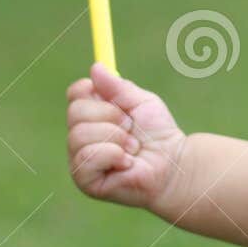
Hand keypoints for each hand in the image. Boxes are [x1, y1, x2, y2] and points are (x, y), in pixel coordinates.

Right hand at [65, 62, 185, 211]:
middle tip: (130, 126)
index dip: (90, 89)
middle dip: (110, 115)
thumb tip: (95, 67)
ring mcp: (79, 158)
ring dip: (115, 137)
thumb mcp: (141, 102)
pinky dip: (113, 155)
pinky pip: (87, 156)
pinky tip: (126, 163)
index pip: (74, 94)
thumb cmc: (158, 134)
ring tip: (133, 147)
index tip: (114, 96)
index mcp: (91, 115)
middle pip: (75, 110)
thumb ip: (118, 88)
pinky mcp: (83, 179)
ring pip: (80, 133)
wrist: (173, 164)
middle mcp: (80, 136)